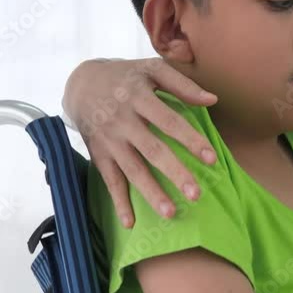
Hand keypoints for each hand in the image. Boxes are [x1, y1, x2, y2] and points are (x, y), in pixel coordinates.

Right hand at [62, 58, 218, 226]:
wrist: (80, 83)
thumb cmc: (125, 76)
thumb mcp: (150, 69)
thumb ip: (181, 84)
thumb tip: (212, 99)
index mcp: (139, 98)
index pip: (169, 122)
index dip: (190, 140)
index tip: (211, 159)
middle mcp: (123, 121)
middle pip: (152, 150)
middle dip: (174, 173)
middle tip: (196, 194)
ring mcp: (110, 140)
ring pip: (132, 170)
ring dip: (150, 193)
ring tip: (171, 214)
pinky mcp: (99, 154)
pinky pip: (110, 181)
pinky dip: (118, 202)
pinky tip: (131, 223)